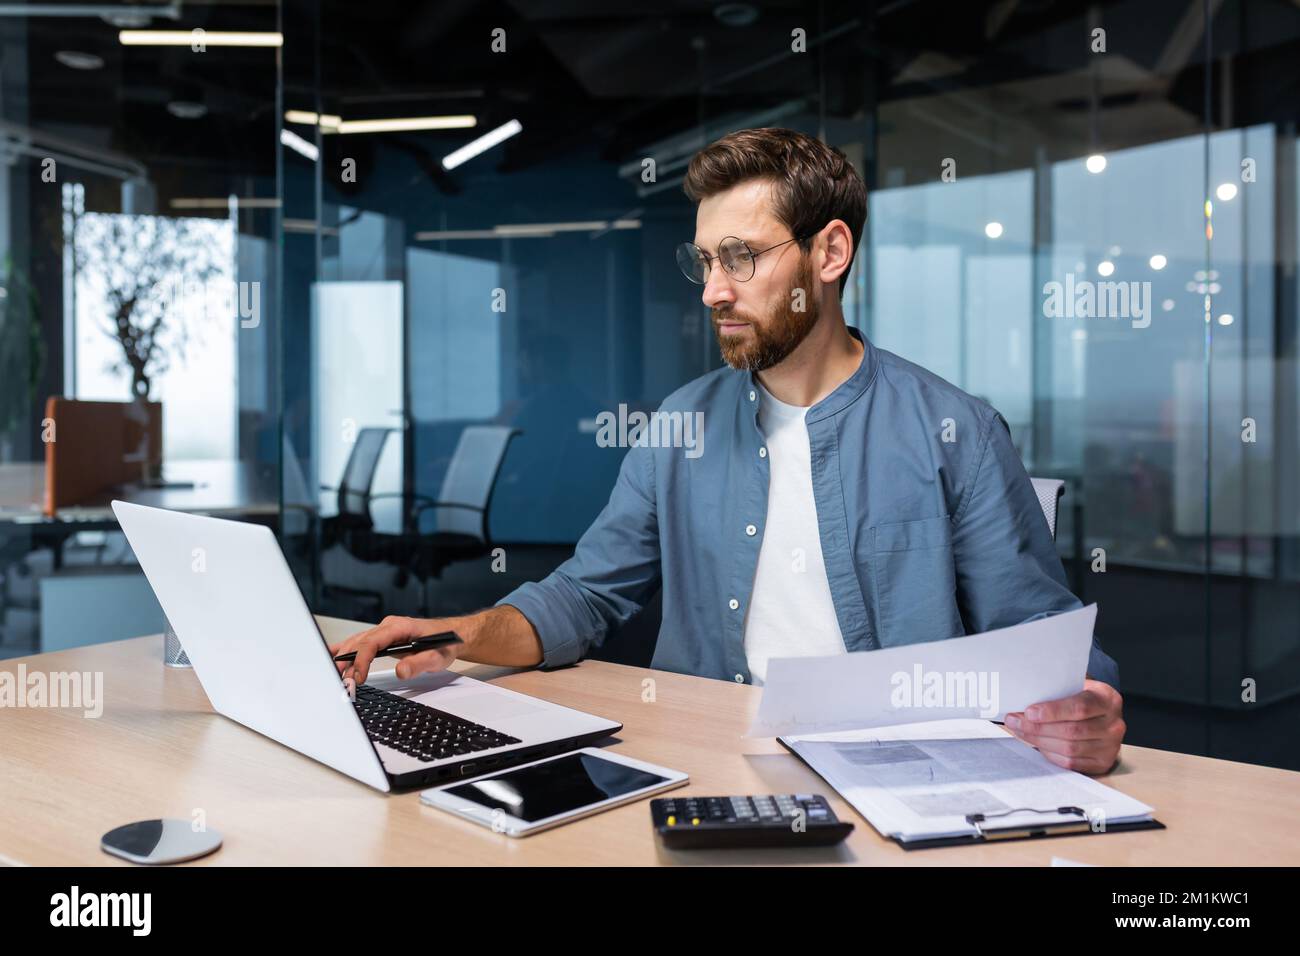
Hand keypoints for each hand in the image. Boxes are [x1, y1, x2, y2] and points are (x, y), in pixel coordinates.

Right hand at [328, 615, 463, 684]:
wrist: (452, 635)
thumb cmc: (445, 644)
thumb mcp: (437, 657)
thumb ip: (420, 663)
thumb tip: (400, 671)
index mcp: (399, 627)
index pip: (372, 642)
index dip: (362, 660)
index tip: (358, 677)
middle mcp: (388, 626)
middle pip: (359, 642)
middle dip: (347, 662)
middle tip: (340, 682)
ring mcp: (384, 631)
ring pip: (357, 643)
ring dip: (345, 659)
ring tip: (336, 677)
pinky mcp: (382, 638)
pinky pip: (360, 643)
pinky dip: (345, 650)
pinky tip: (330, 655)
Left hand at [1003, 679, 1124, 774]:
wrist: (1102, 715)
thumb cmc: (1081, 697)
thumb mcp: (1075, 686)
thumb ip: (1056, 689)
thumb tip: (1022, 695)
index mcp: (1107, 699)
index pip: (1080, 707)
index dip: (1053, 711)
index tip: (1029, 712)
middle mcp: (1114, 724)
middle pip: (1072, 731)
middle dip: (1038, 727)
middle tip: (1014, 721)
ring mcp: (1110, 747)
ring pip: (1069, 748)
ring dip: (1039, 741)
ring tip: (1020, 731)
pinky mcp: (1102, 763)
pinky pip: (1071, 762)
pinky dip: (1049, 753)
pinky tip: (1036, 743)